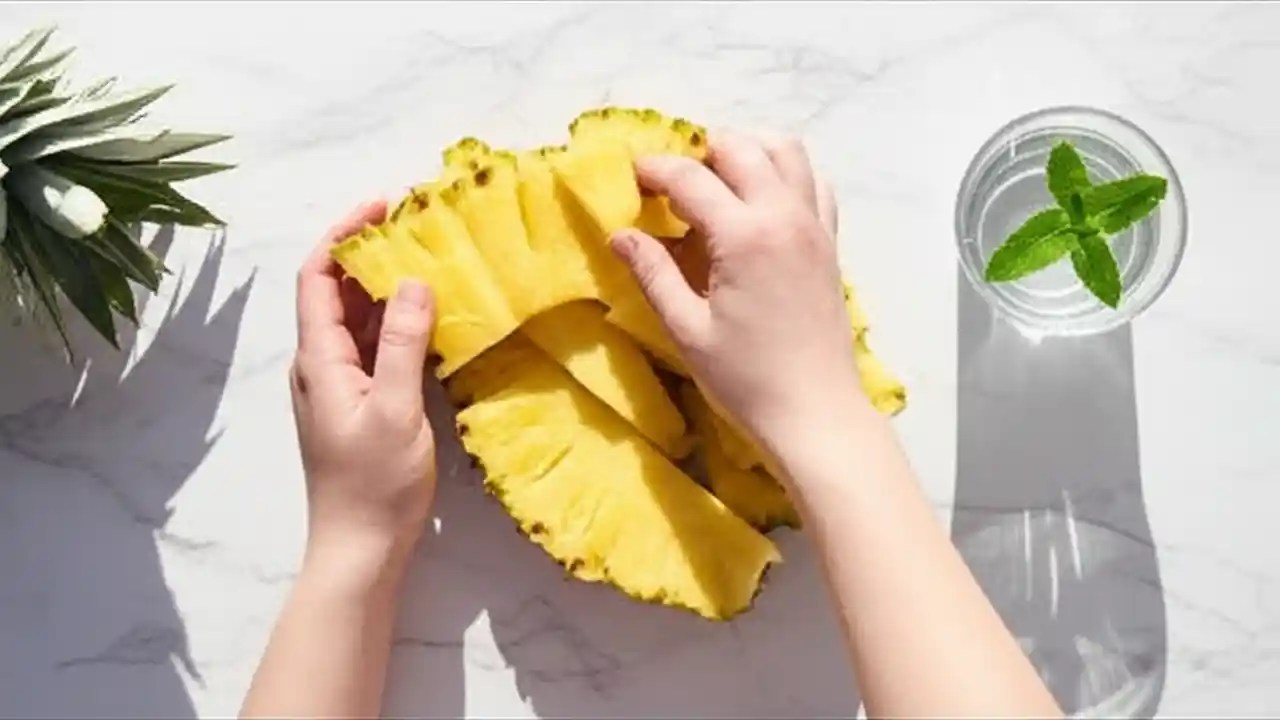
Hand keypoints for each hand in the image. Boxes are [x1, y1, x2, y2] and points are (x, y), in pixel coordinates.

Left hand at [291, 201, 437, 565]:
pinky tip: (431, 318)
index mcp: (319, 359)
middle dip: (371, 254)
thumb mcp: (395, 409)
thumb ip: (401, 343)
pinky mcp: (361, 403)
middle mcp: (322, 365)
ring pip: (357, 320)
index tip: (382, 206)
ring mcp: (340, 386)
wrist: (360, 549)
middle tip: (419, 226)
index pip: (317, 278)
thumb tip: (414, 281)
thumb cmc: (373, 483)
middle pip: (336, 292)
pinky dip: (397, 323)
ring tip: (431, 260)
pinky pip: (374, 347)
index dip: (343, 235)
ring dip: (387, 287)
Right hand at [612, 132, 867, 465]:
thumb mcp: (687, 330)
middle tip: (672, 182)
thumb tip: (620, 234)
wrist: (815, 412)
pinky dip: (785, 174)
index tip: (631, 177)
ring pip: (786, 150)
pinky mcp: (830, 242)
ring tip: (716, 179)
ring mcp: (814, 225)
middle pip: (742, 146)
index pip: (691, 177)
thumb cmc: (746, 379)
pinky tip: (759, 202)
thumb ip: (653, 274)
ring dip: (747, 150)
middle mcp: (785, 216)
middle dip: (700, 151)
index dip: (655, 170)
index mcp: (745, 236)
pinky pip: (813, 182)